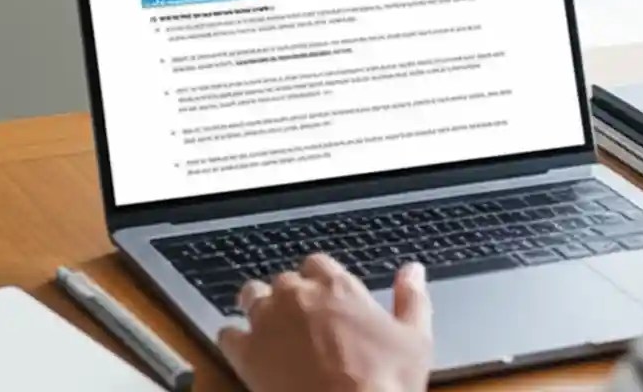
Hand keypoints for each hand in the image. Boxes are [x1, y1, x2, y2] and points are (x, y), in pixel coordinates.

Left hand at [218, 254, 432, 391]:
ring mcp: (268, 323)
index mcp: (338, 287)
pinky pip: (227, 334)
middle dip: (291, 293)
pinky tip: (244, 347)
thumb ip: (412, 298)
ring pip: (252, 296)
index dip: (319, 277)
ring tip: (271, 323)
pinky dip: (234, 337)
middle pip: (284, 279)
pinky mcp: (246, 354)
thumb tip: (413, 271)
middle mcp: (298, 295)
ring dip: (260, 304)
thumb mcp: (415, 338)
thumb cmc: (385, 382)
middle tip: (302, 314)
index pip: (317, 262)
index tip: (325, 292)